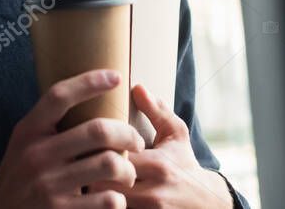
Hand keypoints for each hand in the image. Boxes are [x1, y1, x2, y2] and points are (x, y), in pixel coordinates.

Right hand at [0, 69, 146, 208]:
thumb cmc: (22, 174)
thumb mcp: (24, 143)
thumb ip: (48, 123)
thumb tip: (90, 90)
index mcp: (28, 132)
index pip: (59, 96)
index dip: (89, 81)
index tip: (116, 76)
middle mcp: (36, 156)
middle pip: (98, 130)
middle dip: (128, 134)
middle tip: (138, 142)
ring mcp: (48, 186)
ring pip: (110, 164)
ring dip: (129, 169)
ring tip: (129, 173)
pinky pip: (107, 200)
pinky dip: (119, 199)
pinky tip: (115, 198)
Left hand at [91, 84, 232, 208]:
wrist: (206, 203)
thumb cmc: (184, 164)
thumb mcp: (176, 134)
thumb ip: (156, 111)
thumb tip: (137, 87)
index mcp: (158, 164)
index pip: (116, 156)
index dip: (99, 150)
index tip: (87, 144)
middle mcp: (153, 192)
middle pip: (105, 183)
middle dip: (89, 174)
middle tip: (78, 163)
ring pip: (107, 202)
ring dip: (94, 192)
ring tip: (84, 178)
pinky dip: (106, 205)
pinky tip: (100, 195)